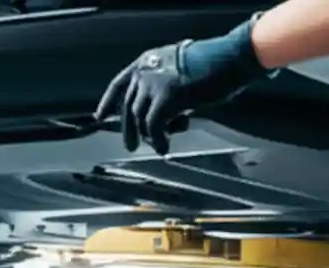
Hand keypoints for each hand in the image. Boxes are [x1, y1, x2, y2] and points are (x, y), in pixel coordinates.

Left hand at [94, 18, 269, 154]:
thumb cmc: (214, 64)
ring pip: (140, 119)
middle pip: (128, 106)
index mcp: (147, 61)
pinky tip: (164, 148)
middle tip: (131, 146)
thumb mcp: (180, 69)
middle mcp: (145, 72)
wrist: (228, 58)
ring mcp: (153, 84)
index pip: (119, 83)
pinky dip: (158, 140)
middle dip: (128, 129)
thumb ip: (165, 86)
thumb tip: (162, 111)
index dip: (108, 101)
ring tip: (160, 146)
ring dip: (149, 136)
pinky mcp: (165, 99)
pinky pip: (154, 127)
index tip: (100, 116)